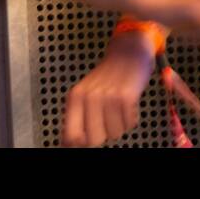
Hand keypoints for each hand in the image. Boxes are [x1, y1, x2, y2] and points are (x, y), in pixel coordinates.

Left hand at [62, 30, 155, 146]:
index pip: (70, 135)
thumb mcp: (85, 92)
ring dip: (119, 125)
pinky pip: (129, 124)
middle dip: (102, 135)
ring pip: (114, 134)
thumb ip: (77, 117)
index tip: (85, 142)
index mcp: (75, 97)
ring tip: (118, 109)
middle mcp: (89, 97)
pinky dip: (131, 118)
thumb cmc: (106, 77)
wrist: (127, 54)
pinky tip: (127, 105)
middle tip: (106, 122)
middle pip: (93, 140)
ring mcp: (107, 97)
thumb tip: (68, 143)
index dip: (79, 143)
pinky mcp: (126, 97)